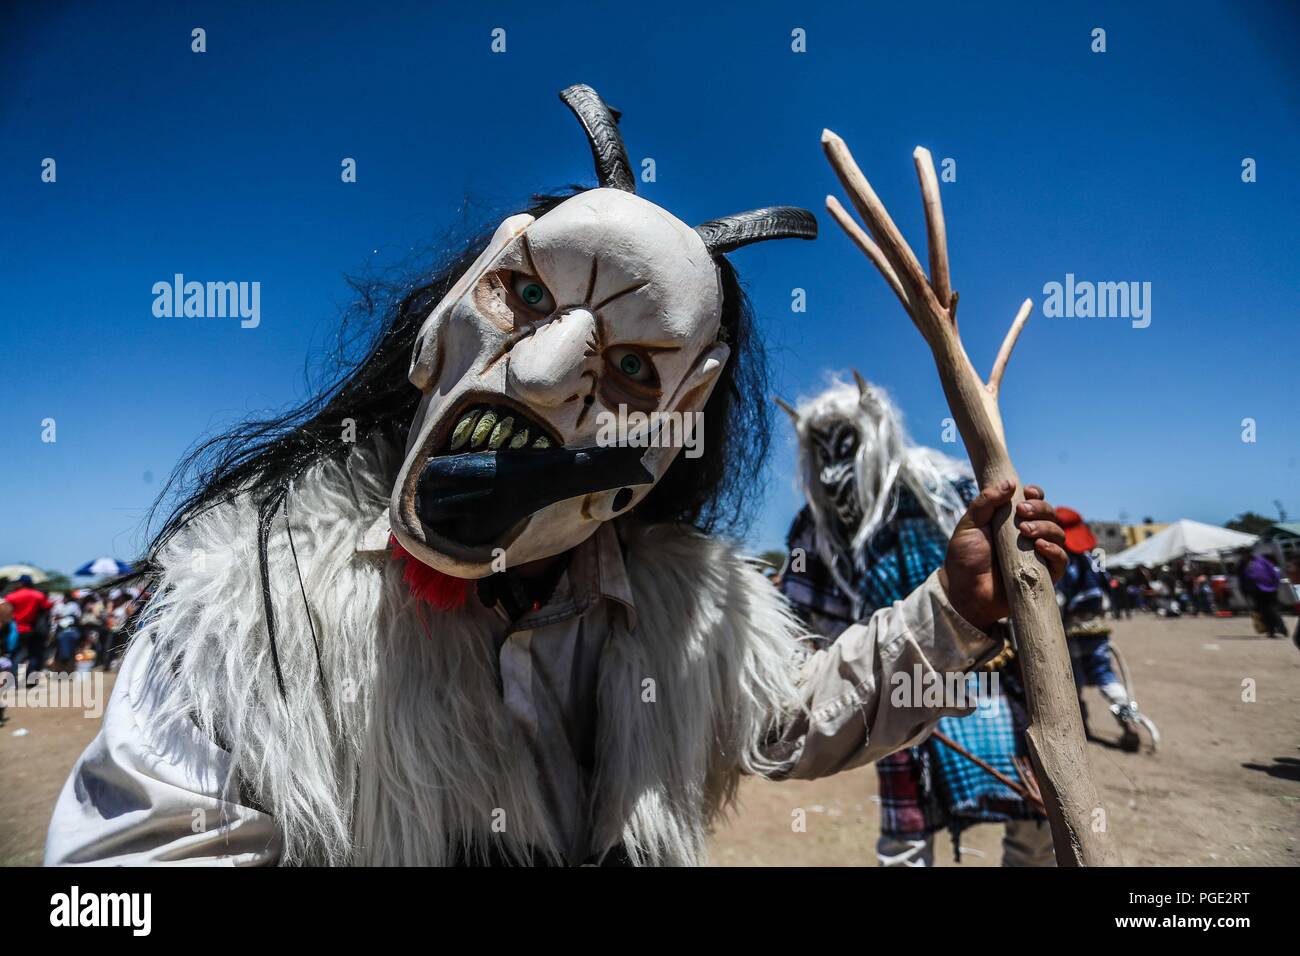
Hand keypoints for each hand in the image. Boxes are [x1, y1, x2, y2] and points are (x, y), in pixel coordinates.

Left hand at [938, 480, 1066, 630]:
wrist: (963, 591)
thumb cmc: (965, 557)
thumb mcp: (969, 525)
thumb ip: (985, 502)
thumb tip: (1010, 482)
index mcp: (1013, 520)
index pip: (1035, 501)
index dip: (1036, 495)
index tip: (1027, 493)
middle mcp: (1029, 535)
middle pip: (1051, 515)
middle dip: (1040, 509)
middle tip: (1022, 513)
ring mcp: (1038, 555)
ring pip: (1058, 534)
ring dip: (1046, 528)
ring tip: (1025, 531)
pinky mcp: (1044, 576)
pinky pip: (1061, 561)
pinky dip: (1054, 551)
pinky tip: (1040, 547)